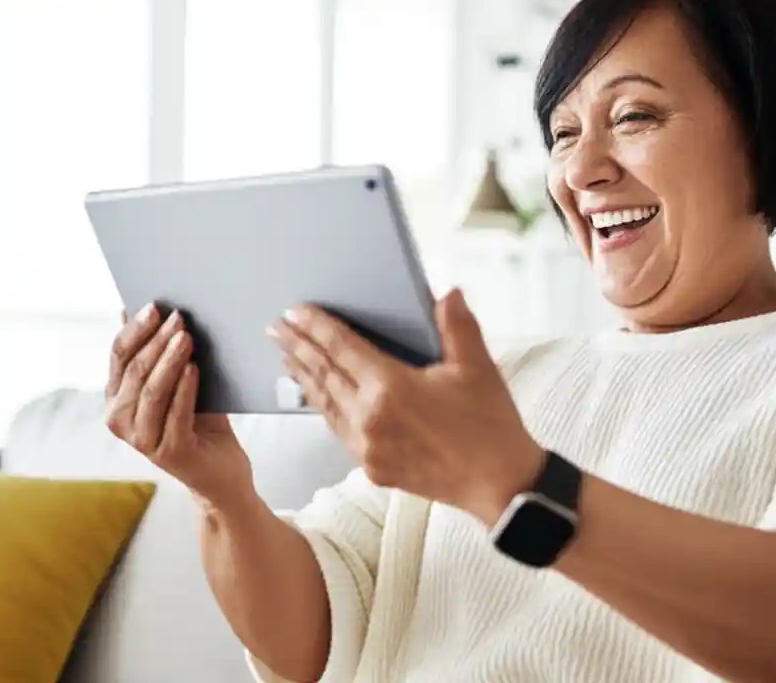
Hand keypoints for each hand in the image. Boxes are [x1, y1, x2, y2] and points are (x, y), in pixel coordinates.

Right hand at [106, 304, 255, 512]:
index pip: (118, 356)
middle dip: (156, 340)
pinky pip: (175, 414)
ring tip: (186, 337)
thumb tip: (147, 309)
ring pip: (152, 391)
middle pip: (134, 371)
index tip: (155, 306)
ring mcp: (142, 440)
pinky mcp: (169, 453)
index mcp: (117, 398)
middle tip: (177, 317)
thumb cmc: (200, 420)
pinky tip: (195, 368)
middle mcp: (120, 420)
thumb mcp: (180, 382)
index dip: (135, 329)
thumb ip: (161, 353)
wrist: (221, 471)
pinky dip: (185, 389)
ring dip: (169, 360)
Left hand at [268, 289, 544, 526]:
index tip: (295, 312)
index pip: (342, 348)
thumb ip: (457, 325)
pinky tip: (317, 398)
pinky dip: (324, 408)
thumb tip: (448, 292)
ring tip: (285, 357)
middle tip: (275, 328)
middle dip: (298, 348)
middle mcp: (370, 418)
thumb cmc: (490, 425)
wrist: (500, 484)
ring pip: (326, 405)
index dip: (317, 327)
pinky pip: (339, 431)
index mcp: (391, 387)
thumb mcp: (477, 368)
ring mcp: (367, 447)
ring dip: (304, 377)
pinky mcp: (373, 468)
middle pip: (325, 374)